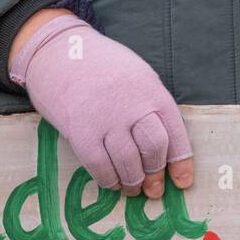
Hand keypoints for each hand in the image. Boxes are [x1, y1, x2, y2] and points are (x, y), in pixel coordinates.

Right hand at [10, 10, 192, 198]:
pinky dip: (109, 181)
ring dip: (132, 182)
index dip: (180, 162)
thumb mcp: (138, 76)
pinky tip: (111, 181)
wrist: (58, 52)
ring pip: (129, 164)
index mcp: (151, 90)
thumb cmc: (103, 70)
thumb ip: (152, 108)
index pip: (174, 133)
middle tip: (152, 187)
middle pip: (154, 150)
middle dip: (155, 174)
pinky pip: (101, 168)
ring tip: (132, 187)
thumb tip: (165, 154)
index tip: (182, 181)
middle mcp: (131, 104)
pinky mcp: (81, 133)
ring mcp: (105, 119)